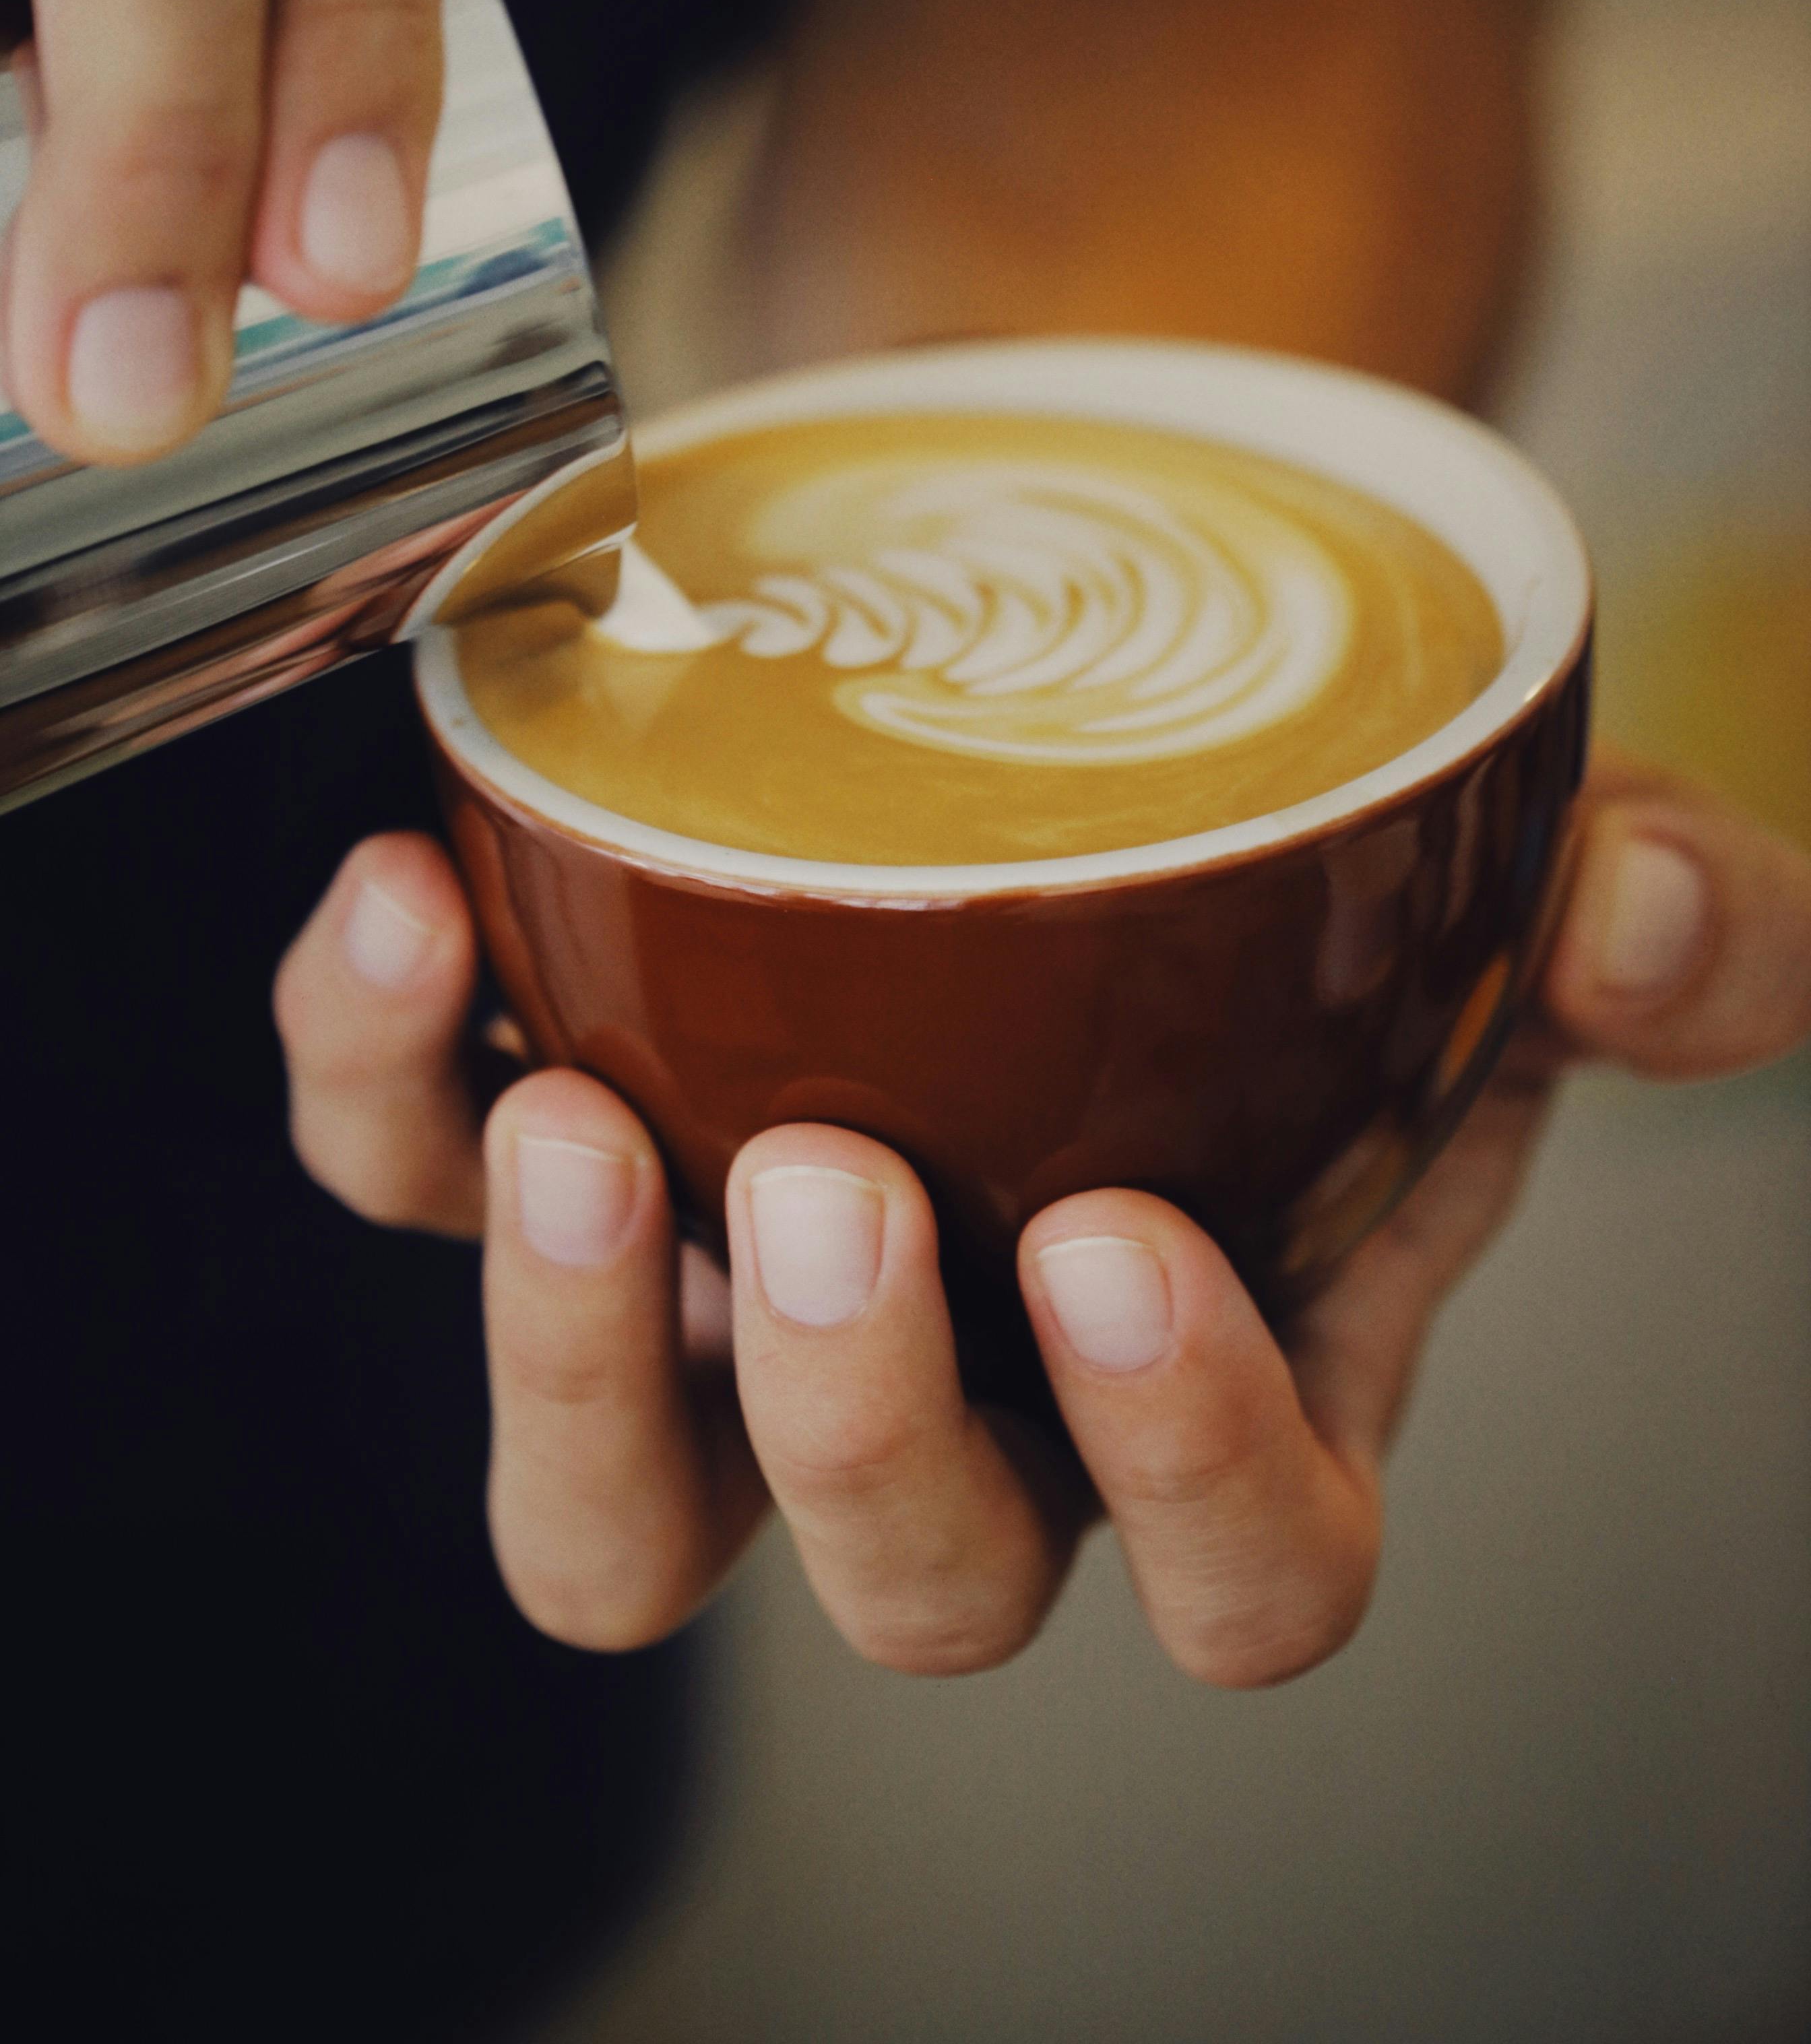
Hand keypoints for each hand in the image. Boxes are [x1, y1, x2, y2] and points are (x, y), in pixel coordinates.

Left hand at [275, 759, 1810, 1678]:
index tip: (1138, 1249)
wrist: (1076, 682)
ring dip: (568, 1358)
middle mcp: (977, 1387)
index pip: (1251, 1574)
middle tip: (835, 1182)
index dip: (1195, 1478)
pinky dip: (373, 1073)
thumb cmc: (1300, 842)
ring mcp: (742, 1297)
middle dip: (864, 1430)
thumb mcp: (1514, 868)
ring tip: (571, 1132)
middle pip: (917, 1580)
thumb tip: (1651, 908)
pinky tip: (415, 898)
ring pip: (616, 1514)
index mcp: (1226, 1366)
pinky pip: (406, 1180)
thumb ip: (1662, 920)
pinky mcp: (550, 1148)